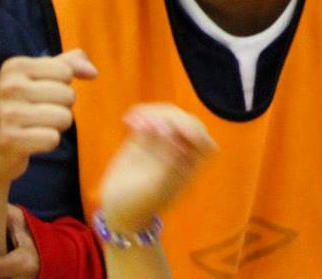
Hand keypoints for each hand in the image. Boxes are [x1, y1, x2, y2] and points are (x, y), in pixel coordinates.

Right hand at [0, 51, 98, 191]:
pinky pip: (53, 139)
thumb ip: (69, 64)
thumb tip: (93, 72)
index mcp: (14, 65)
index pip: (66, 71)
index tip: (40, 94)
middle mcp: (8, 86)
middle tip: (37, 114)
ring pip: (64, 117)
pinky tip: (30, 142)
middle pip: (68, 95)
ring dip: (56, 126)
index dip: (61, 85)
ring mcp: (7, 114)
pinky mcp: (9, 140)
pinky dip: (48, 142)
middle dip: (61, 107)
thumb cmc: (20, 109)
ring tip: (34, 127)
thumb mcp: (38, 78)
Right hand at [98, 105, 216, 234]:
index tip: (180, 132)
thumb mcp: (155, 190)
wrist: (117, 208)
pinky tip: (128, 120)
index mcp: (191, 166)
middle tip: (150, 127)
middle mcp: (181, 150)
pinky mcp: (146, 135)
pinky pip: (148, 117)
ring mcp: (164, 141)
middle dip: (172, 119)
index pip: (204, 143)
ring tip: (136, 124)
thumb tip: (176, 137)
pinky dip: (141, 113)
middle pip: (187, 123)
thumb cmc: (139, 205)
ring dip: (155, 113)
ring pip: (168, 115)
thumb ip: (169, 164)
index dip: (196, 133)